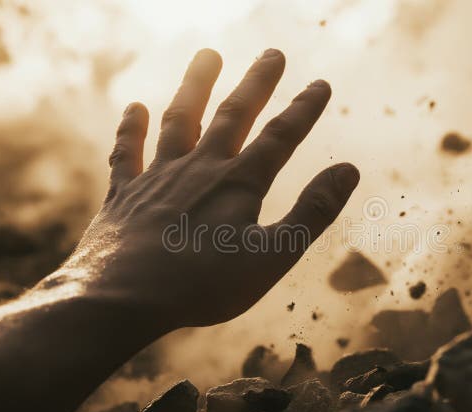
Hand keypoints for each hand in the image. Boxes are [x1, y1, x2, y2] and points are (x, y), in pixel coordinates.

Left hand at [53, 48, 358, 329]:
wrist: (121, 298)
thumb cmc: (203, 284)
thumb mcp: (273, 256)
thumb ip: (313, 212)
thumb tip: (350, 170)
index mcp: (239, 184)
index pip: (280, 137)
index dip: (304, 110)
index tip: (321, 84)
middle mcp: (199, 169)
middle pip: (232, 115)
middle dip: (256, 83)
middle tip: (272, 53)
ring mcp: (158, 178)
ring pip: (180, 120)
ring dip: (195, 86)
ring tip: (208, 55)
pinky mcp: (125, 196)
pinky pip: (127, 154)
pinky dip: (130, 130)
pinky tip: (135, 108)